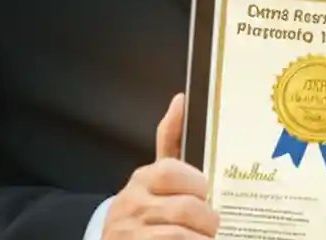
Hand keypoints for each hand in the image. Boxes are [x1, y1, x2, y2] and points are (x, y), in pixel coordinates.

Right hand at [103, 93, 219, 238]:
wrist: (115, 239)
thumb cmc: (145, 206)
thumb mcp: (155, 175)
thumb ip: (170, 140)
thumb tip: (182, 100)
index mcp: (143, 179)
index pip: (172, 172)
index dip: (197, 184)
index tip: (204, 193)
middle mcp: (133, 205)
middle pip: (185, 208)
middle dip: (207, 219)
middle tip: (210, 224)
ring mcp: (132, 233)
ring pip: (181, 235)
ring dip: (201, 239)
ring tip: (203, 237)